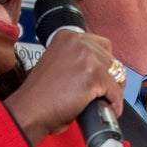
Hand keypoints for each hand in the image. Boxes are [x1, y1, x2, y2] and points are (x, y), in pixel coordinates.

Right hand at [3, 30, 122, 144]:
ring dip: (113, 91)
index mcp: (67, 36)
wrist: (30, 110)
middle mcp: (78, 42)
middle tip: (105, 93)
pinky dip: (115, 104)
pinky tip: (108, 110)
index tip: (103, 76)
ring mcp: (87, 58)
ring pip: (116, 75)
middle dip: (111, 78)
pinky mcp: (94, 77)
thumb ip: (76, 59)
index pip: (102, 46)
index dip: (104, 64)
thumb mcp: (57, 63)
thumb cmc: (40, 95)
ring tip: (105, 102)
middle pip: (112, 59)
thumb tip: (100, 69)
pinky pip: (116, 92)